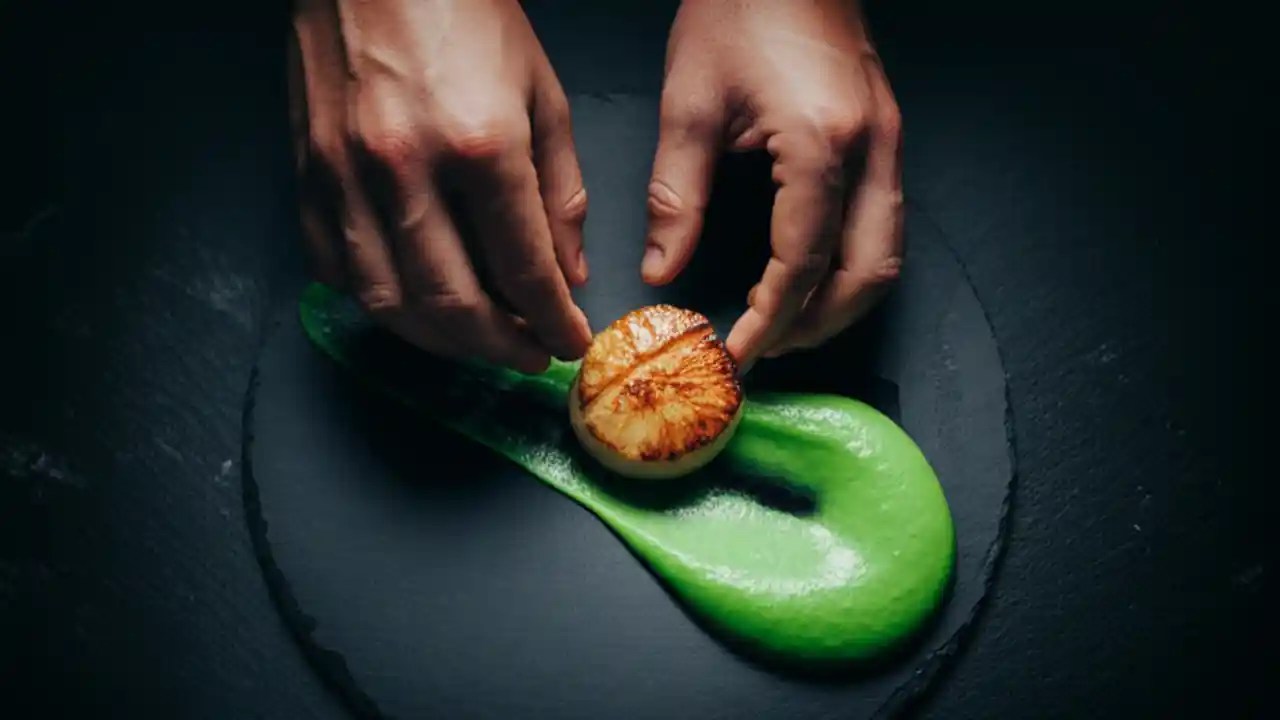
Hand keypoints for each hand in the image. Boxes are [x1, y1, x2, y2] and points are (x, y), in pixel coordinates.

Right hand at [288, 0, 590, 373]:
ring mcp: (346, 174)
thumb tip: (564, 274)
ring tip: (475, 341)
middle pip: (452, 304)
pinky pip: (334, 267)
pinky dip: (376, 302)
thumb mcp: (543, 95)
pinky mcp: (306, 171)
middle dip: (499, 348)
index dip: (553, 321)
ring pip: (387, 301)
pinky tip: (411, 304)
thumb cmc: (467, 14)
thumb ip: (559, 193)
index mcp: (480, 144)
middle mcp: (405, 168)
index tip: (569, 343)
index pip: (524, 269)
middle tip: (528, 355)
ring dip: (437, 340)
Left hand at [643, 0, 903, 368]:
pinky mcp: (888, 135)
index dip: (769, 321)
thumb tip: (661, 269)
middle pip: (866, 275)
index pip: (801, 264)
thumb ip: (675, 195)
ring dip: (841, 301)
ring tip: (787, 323)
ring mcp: (889, 143)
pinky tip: (810, 272)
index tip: (737, 352)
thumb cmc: (738, 11)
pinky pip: (884, 223)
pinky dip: (851, 265)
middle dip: (816, 325)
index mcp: (821, 146)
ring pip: (886, 255)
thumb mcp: (691, 104)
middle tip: (765, 348)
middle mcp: (872, 152)